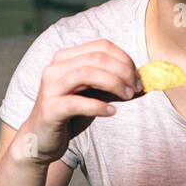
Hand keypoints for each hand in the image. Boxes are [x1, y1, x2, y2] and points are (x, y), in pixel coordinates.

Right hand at [19, 38, 145, 163]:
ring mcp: (51, 87)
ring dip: (114, 84)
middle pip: (97, 58)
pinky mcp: (50, 109)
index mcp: (67, 58)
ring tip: (127, 97)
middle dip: (123, 72)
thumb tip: (144, 83)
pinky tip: (111, 111)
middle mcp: (56, 67)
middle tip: (136, 89)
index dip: (125, 59)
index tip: (138, 78)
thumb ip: (114, 86)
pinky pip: (78, 103)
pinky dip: (99, 106)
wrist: (42, 139)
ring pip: (87, 74)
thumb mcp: (95, 95)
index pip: (101, 46)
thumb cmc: (71, 114)